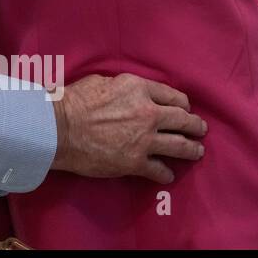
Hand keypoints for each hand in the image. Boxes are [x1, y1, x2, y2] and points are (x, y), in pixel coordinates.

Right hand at [50, 73, 205, 183]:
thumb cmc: (72, 101)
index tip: (184, 109)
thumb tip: (125, 92)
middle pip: (183, 120)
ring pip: (181, 146)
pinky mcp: (136, 162)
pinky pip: (160, 170)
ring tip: (197, 152)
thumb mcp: (99, 81)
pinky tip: (168, 176)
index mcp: (138, 89)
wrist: (58, 128)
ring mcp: (145, 139)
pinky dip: (166, 174)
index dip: (182, 104)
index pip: (173, 96)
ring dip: (192, 150)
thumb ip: (121, 87)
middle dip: (195, 126)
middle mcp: (148, 112)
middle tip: (200, 130)